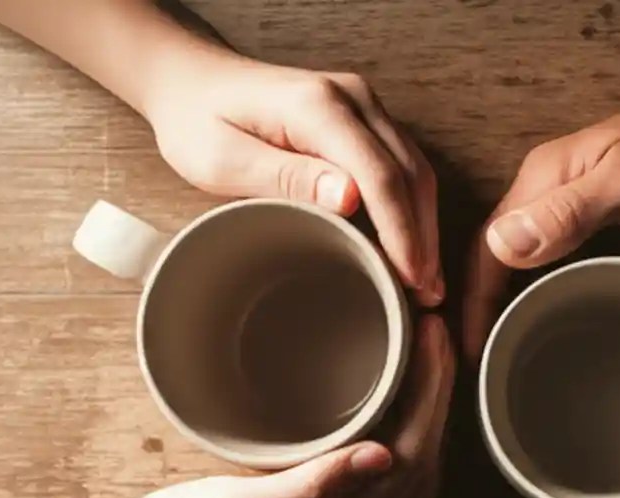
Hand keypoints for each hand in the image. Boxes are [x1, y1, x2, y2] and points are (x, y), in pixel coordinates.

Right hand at [107, 316, 455, 497]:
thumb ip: (309, 486)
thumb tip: (383, 456)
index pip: (410, 459)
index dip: (430, 395)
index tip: (432, 338)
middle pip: (422, 463)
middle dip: (438, 396)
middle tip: (437, 332)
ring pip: (410, 472)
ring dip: (427, 415)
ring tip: (428, 358)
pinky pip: (386, 477)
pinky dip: (404, 434)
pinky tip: (396, 405)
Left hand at [144, 52, 442, 304]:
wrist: (192, 82)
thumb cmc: (198, 123)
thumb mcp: (224, 159)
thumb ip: (286, 177)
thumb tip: (350, 197)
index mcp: (317, 107)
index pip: (380, 175)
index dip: (402, 232)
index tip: (411, 278)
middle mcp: (351, 98)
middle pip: (409, 173)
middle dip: (423, 236)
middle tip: (427, 294)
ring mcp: (361, 105)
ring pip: (414, 168)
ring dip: (424, 224)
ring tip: (425, 280)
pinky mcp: (362, 118)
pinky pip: (401, 163)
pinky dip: (412, 206)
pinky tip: (411, 243)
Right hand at [462, 98, 619, 355]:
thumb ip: (566, 212)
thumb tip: (501, 245)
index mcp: (538, 182)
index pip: (486, 247)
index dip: (474, 301)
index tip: (472, 351)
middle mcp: (540, 192)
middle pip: (493, 255)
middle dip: (481, 308)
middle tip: (484, 362)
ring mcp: (561, 203)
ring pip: (516, 259)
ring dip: (504, 301)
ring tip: (505, 349)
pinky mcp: (584, 217)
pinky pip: (545, 258)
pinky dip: (535, 289)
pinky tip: (544, 314)